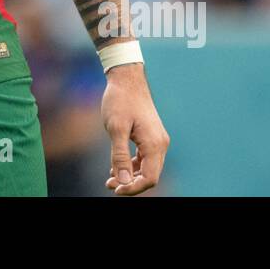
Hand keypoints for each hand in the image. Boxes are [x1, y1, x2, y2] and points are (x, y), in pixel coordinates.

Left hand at [101, 62, 169, 194]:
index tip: (115, 189)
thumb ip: (119, 156)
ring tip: (110, 178)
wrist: (127, 79)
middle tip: (109, 184)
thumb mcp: (115, 129)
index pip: (149, 178)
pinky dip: (133, 165)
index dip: (133, 188)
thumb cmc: (120, 101)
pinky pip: (145, 158)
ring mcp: (157, 140)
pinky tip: (117, 166)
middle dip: (131, 183)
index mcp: (154, 144)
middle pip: (150, 175)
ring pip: (148, 167)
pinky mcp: (151, 136)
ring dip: (131, 175)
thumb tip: (123, 180)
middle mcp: (160, 144)